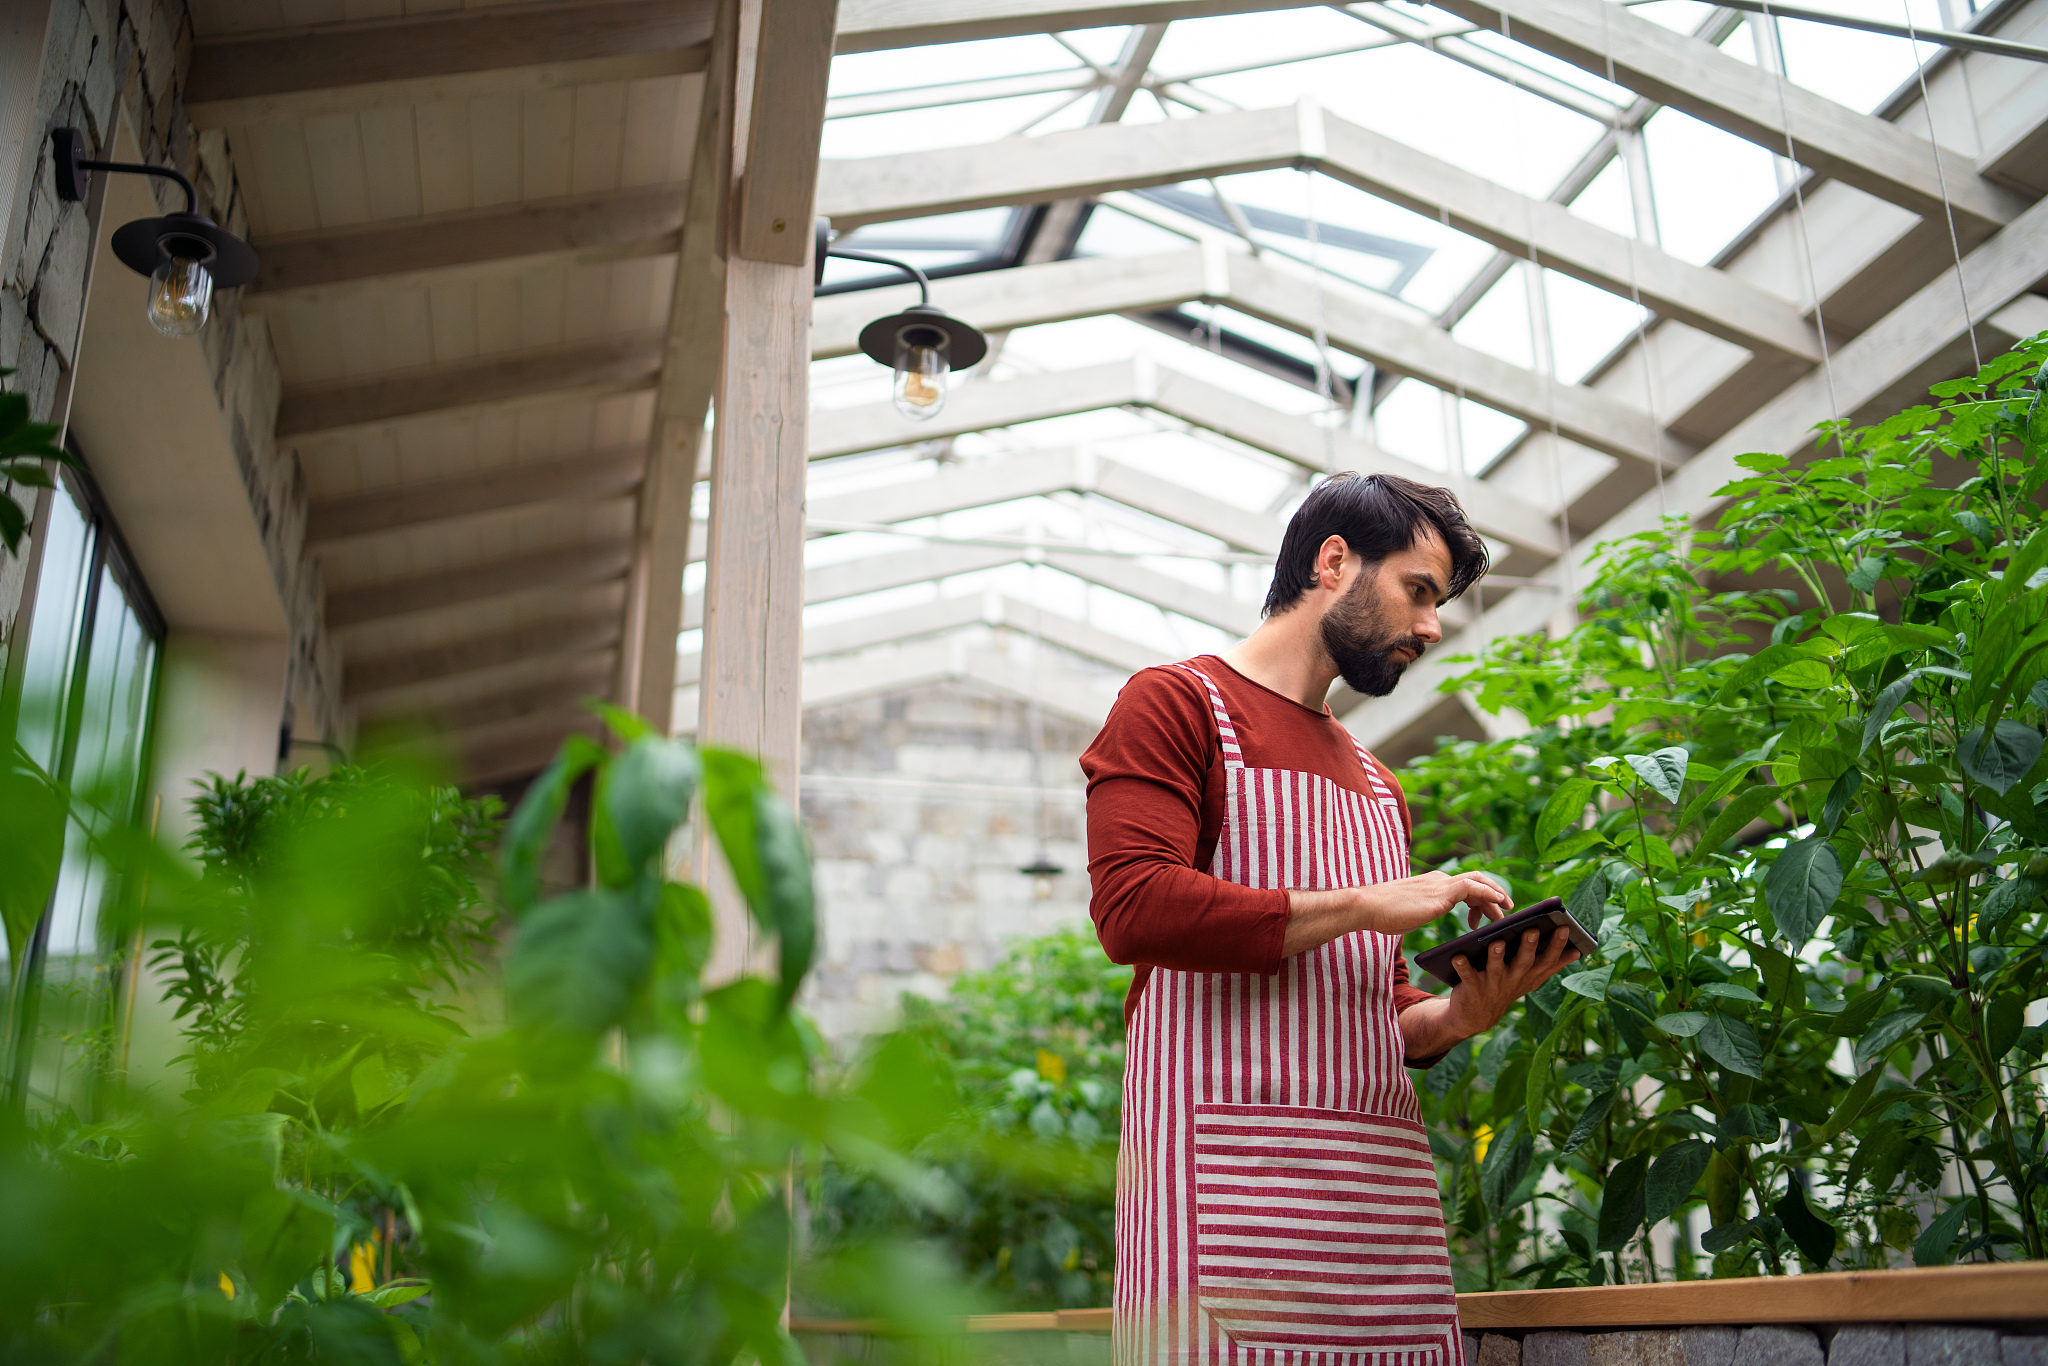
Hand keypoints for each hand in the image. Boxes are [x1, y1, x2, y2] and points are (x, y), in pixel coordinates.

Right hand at [1282, 871, 1511, 957]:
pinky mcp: (1441, 894)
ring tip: (1506, 911)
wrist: (1367, 907)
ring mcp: (1440, 885)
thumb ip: (1418, 911)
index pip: (1463, 885)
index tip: (1482, 916)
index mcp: (1431, 884)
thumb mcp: (1407, 913)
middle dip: (1493, 893)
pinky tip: (1498, 906)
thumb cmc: (1381, 914)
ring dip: (1496, 894)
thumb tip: (1415, 918)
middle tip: (1505, 909)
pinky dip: (1489, 895)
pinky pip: (1474, 888)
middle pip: (1475, 880)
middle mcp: (1439, 880)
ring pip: (1479, 881)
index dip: (1478, 898)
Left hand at [1442, 926, 1580, 1038]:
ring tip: (1496, 942)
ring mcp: (1494, 986)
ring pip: (1496, 969)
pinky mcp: (1472, 990)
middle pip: (1524, 963)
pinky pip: (1467, 976)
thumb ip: (1551, 965)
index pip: (1548, 960)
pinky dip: (1462, 966)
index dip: (1557, 946)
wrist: (1475, 1016)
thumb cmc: (1506, 987)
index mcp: (1529, 975)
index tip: (1565, 928)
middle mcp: (1514, 980)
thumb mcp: (1530, 978)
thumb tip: (1578, 951)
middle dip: (1528, 947)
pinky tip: (1457, 955)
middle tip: (1531, 930)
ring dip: (1496, 956)